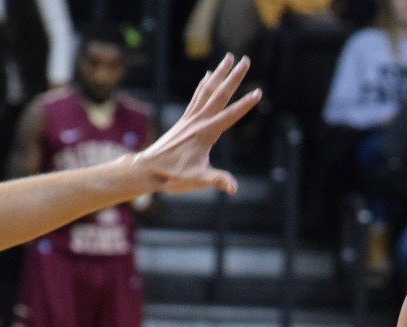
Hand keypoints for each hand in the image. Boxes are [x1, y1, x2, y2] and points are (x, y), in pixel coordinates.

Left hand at [133, 54, 262, 194]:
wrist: (147, 169)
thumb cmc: (173, 176)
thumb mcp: (197, 180)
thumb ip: (217, 181)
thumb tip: (234, 188)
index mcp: (205, 133)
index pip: (230, 115)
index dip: (245, 105)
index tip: (258, 92)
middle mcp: (198, 121)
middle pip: (219, 94)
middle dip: (233, 76)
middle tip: (245, 60)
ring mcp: (190, 118)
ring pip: (207, 89)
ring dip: (219, 73)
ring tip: (229, 58)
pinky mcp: (185, 120)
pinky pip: (197, 96)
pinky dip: (204, 84)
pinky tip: (208, 75)